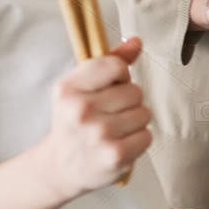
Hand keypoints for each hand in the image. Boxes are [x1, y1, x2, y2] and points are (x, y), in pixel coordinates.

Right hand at [40, 37, 152, 198]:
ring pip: (144, 113)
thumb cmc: (74, 122)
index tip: (109, 88)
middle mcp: (81, 111)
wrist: (60, 167)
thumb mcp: (80, 88)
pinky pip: (147, 136)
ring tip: (114, 130)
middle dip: (129, 102)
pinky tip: (120, 144)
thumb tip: (137, 42)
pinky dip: (138, 140)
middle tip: (109, 115)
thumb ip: (109, 63)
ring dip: (135, 121)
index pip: (116, 66)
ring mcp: (99, 135)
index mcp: (69, 89)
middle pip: (135, 91)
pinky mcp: (116, 155)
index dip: (120, 77)